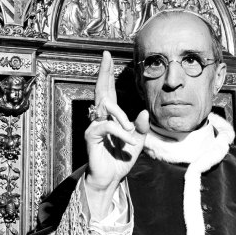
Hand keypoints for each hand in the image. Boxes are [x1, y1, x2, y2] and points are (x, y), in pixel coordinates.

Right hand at [83, 51, 148, 218]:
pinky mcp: (91, 136)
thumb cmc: (121, 158)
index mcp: (111, 116)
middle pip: (101, 90)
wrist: (111, 178)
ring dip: (122, 117)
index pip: (108, 90)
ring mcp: (94, 125)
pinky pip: (107, 126)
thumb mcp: (138, 141)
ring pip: (107, 108)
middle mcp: (100, 117)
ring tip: (132, 132)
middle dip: (104, 72)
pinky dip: (121, 133)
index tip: (108, 56)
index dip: (107, 73)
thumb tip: (144, 111)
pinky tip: (129, 143)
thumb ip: (142, 127)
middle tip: (106, 56)